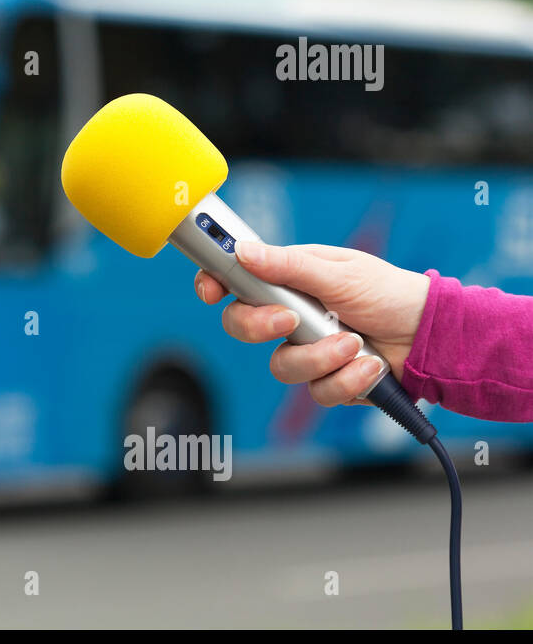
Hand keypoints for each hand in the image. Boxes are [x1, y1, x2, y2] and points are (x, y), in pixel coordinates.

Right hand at [193, 241, 429, 406]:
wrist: (434, 338)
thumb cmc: (392, 294)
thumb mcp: (341, 273)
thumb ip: (288, 267)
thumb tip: (243, 252)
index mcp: (289, 281)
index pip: (236, 280)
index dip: (214, 284)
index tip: (209, 291)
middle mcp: (292, 316)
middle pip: (242, 326)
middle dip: (261, 326)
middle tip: (290, 320)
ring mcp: (308, 350)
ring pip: (280, 367)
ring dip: (320, 357)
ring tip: (354, 344)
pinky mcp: (328, 380)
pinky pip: (317, 391)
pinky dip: (347, 379)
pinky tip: (370, 366)